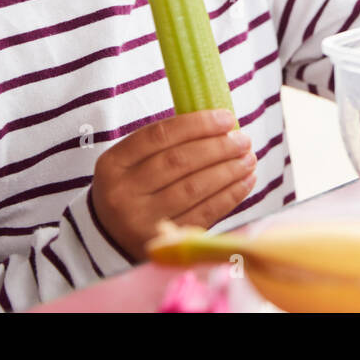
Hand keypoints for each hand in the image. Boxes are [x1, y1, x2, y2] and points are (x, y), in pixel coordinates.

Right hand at [90, 109, 255, 261]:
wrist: (111, 235)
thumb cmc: (133, 187)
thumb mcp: (132, 162)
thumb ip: (167, 143)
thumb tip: (219, 125)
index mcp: (114, 164)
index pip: (160, 135)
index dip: (197, 124)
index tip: (227, 118)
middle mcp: (123, 193)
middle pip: (179, 162)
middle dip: (218, 147)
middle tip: (243, 140)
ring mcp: (141, 220)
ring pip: (194, 188)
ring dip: (228, 171)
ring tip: (248, 159)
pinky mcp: (162, 241)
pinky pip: (203, 214)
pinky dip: (229, 196)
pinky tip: (244, 182)